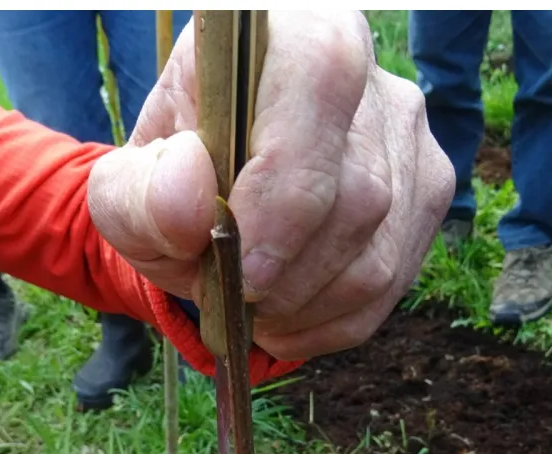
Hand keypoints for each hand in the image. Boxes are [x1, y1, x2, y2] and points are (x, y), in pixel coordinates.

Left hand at [87, 10, 454, 361]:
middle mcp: (370, 75)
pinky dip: (328, 324)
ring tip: (251, 309)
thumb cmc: (171, 178)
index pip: (318, 89)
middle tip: (227, 295)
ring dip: (304, 307)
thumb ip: (141, 192)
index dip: (284, 195)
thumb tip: (192, 194)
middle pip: (359, 193)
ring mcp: (410, 139)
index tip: (241, 271)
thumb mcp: (127, 185)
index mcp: (294, 31)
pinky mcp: (425, 197)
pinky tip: (285, 318)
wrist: (206, 194)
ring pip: (379, 255)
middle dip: (286, 275)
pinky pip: (390, 288)